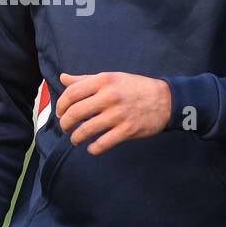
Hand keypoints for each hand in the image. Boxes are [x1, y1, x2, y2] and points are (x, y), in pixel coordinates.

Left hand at [55, 71, 171, 155]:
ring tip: (75, 139)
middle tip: (65, 128)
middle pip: (75, 113)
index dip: (61, 105)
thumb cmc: (135, 87)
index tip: (60, 113)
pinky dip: (93, 149)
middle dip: (65, 123)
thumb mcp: (111, 78)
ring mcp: (119, 114)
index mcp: (104, 81)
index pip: (72, 93)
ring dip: (76, 137)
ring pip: (86, 130)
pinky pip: (103, 143)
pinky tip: (91, 148)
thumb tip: (63, 78)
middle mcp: (110, 96)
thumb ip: (85, 80)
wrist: (165, 99)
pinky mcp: (128, 130)